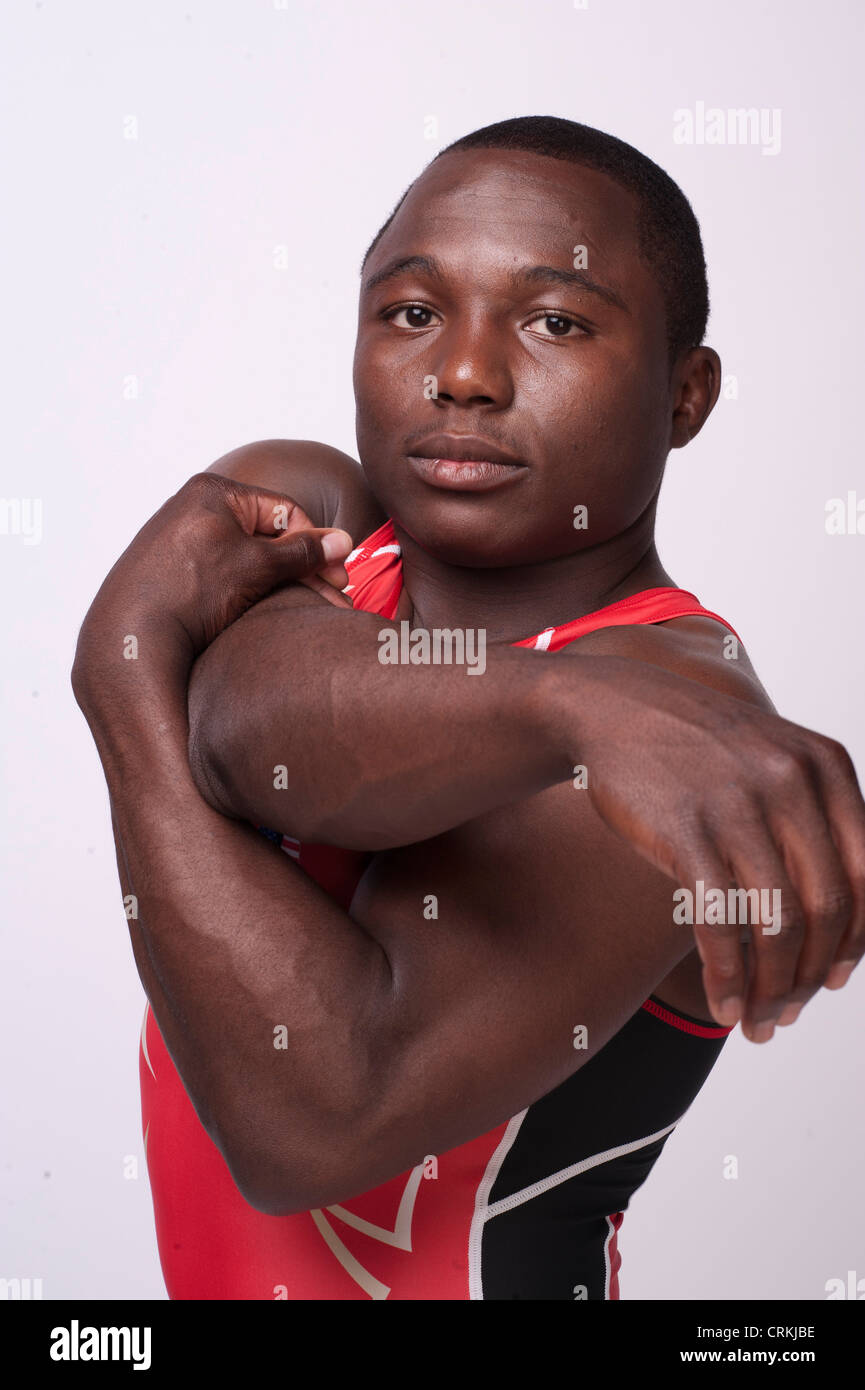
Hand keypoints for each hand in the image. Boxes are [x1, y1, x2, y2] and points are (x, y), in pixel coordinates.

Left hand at [72, 472, 353, 705]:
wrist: (130, 639)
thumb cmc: (190, 593)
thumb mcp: (256, 567)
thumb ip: (301, 552)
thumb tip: (343, 540)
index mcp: (213, 492)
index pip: (284, 512)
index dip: (315, 545)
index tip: (336, 577)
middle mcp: (194, 508)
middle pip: (267, 535)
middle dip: (302, 568)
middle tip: (331, 596)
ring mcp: (181, 540)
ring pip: (248, 558)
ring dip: (280, 583)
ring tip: (304, 610)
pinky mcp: (174, 570)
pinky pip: (224, 574)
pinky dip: (249, 591)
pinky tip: (264, 614)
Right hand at [571, 655, 864, 1040]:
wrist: (613, 708)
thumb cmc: (694, 748)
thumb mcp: (772, 758)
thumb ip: (812, 817)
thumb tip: (841, 924)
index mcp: (825, 766)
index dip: (857, 942)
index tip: (833, 980)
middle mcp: (791, 782)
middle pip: (827, 908)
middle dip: (812, 977)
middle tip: (788, 1013)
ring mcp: (738, 805)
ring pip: (778, 924)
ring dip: (772, 989)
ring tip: (757, 1021)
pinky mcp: (685, 830)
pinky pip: (720, 922)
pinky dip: (727, 976)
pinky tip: (723, 1003)